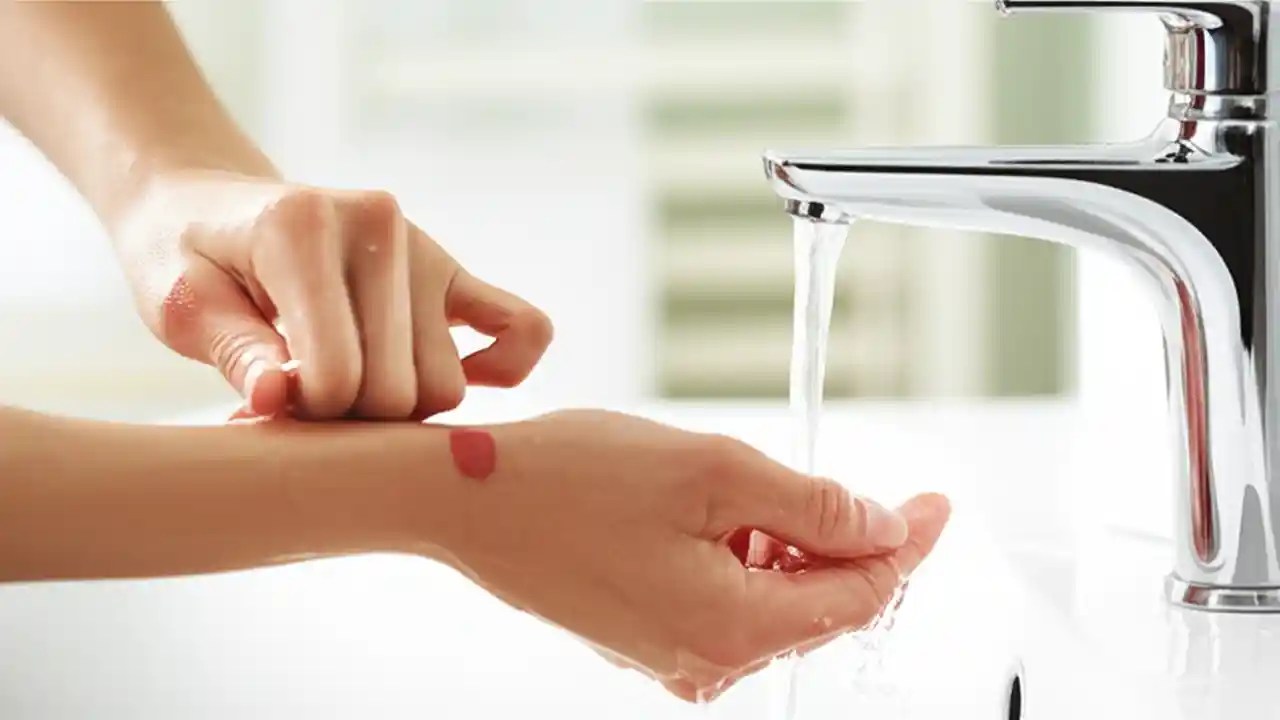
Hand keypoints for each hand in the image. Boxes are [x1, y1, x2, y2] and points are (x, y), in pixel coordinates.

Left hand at [113, 170, 553, 419]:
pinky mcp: (455, 272)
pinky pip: (524, 328)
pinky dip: (504, 369)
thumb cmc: (186, 258)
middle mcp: (383, 225)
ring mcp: (427, 249)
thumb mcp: (180, 302)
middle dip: (348, 421)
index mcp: (306, 227)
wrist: (208, 206)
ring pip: (446, 386)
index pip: (340, 371)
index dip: (304, 413)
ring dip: (396, 410)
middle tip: (296, 400)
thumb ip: (235, 352)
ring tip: (339, 390)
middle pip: (400, 389)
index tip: (266, 401)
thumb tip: (280, 401)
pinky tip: (459, 379)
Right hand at [437, 410, 950, 701]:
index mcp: (733, 629)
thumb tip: (881, 529)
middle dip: (835, 538)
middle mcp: (707, 662)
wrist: (467, 499)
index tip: (936, 505)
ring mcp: (672, 656)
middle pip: (817, 603)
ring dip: (781, 544)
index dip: (905, 543)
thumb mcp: (713, 471)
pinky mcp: (645, 638)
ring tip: (735, 488)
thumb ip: (812, 504)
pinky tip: (709, 517)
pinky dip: (740, 558)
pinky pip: (725, 603)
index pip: (860, 595)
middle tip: (820, 475)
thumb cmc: (572, 480)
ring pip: (771, 600)